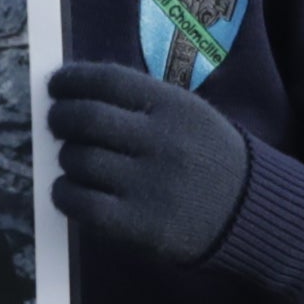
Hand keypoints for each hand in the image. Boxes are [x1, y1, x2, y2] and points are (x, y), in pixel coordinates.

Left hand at [50, 57, 254, 266]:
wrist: (247, 213)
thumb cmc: (210, 159)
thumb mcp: (190, 116)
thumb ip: (142, 104)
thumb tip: (78, 95)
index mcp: (174, 106)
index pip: (108, 80)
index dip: (73, 79)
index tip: (56, 85)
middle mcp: (161, 140)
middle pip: (86, 118)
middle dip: (60, 117)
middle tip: (56, 121)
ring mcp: (148, 184)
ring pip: (79, 159)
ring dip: (66, 156)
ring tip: (73, 158)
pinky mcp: (138, 224)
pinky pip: (80, 202)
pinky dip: (64, 192)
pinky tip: (68, 189)